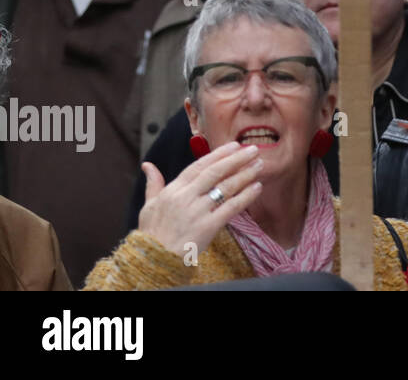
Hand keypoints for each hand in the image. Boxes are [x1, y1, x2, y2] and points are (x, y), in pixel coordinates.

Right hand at [138, 142, 263, 254]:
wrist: (155, 261)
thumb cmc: (152, 233)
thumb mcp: (149, 206)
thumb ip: (153, 184)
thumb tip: (147, 165)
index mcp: (173, 190)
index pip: (199, 166)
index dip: (218, 154)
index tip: (234, 145)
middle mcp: (186, 197)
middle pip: (215, 172)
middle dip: (236, 159)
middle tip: (253, 150)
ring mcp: (197, 212)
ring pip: (226, 187)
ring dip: (245, 174)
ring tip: (259, 165)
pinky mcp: (208, 226)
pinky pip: (231, 207)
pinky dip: (246, 196)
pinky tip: (257, 187)